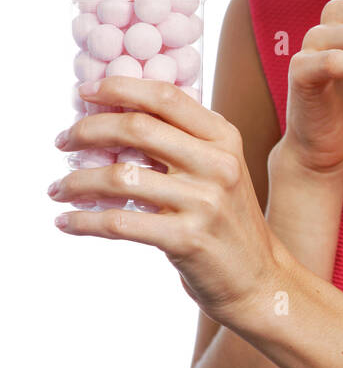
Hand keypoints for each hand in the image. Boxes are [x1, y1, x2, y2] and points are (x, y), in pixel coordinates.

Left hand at [48, 78, 281, 330]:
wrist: (260, 280)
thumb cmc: (226, 223)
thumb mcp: (218, 172)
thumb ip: (181, 142)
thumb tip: (114, 117)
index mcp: (224, 138)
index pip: (164, 97)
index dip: (118, 88)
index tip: (83, 92)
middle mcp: (218, 164)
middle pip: (136, 128)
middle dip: (87, 130)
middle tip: (62, 141)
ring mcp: (205, 202)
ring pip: (120, 177)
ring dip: (76, 181)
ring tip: (58, 188)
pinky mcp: (188, 239)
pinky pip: (119, 222)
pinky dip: (84, 221)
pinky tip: (66, 221)